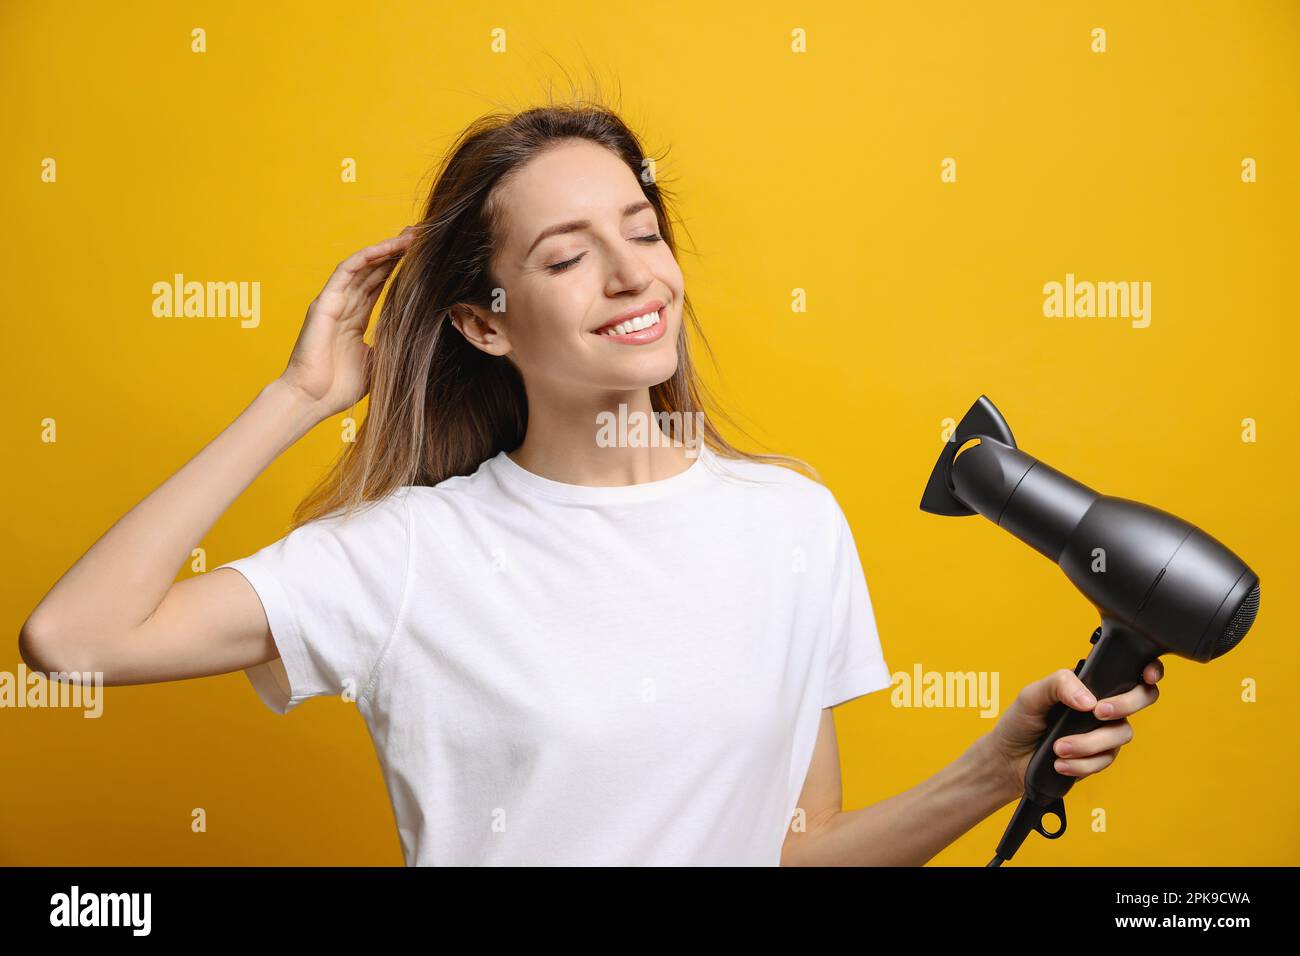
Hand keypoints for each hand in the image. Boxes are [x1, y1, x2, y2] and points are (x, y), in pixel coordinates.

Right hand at [279, 226, 415, 417]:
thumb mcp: (376, 363)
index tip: (422, 256)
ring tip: (409, 236)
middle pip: (373, 271)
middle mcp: (345, 306)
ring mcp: (333, 302)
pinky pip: (346, 272)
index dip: (398, 269)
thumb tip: (414, 339)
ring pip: (362, 266)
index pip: (379, 285)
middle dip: (396, 252)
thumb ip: (390, 345)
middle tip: (420, 236)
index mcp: (356, 319)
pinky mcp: (324, 303)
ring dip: (386, 249)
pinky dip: (366, 258)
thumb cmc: (339, 387)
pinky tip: (385, 248)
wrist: (312, 399)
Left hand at [983, 659, 1164, 798]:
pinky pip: (1105, 760)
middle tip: (1097, 713)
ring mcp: (1103, 732)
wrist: (1008, 759)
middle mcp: (1102, 706)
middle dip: (1125, 705)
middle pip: (1140, 699)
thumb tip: (1088, 700)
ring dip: (1089, 743)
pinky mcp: (1098, 758)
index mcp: (1089, 684)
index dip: (1149, 670)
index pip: (1128, 672)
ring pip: (1121, 734)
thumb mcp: (1032, 695)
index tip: (1147, 676)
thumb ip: (1059, 685)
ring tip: (1059, 748)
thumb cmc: (1020, 721)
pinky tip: (1060, 763)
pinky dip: (1082, 764)